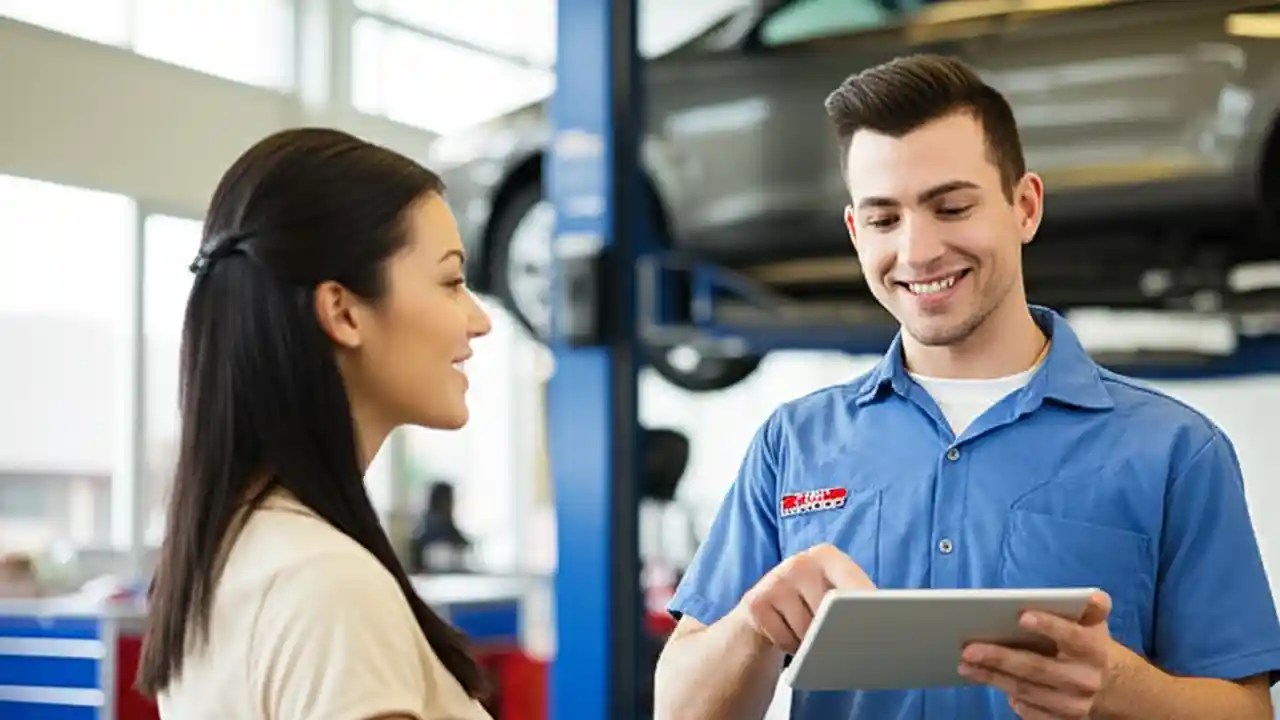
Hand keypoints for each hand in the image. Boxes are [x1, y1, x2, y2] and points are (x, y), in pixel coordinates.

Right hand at [731, 543, 873, 653]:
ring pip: (807, 630)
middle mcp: (800, 561)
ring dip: (813, 642)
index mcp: (827, 555)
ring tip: (809, 631)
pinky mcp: (755, 601)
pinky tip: (790, 634)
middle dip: (836, 632)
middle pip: (830, 612)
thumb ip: (857, 600)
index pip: (854, 585)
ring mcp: (775, 579)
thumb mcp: (836, 594)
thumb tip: (887, 624)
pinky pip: (784, 639)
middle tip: (839, 637)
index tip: (879, 629)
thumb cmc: (814, 603)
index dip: (865, 610)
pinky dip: (791, 646)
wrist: (765, 609)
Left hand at [959, 591, 1114, 718]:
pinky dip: (1010, 699)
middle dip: (1001, 658)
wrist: (1115, 687)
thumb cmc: (1091, 644)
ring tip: (965, 665)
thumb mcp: (1096, 623)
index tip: (1021, 616)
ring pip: (1027, 691)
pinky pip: (1031, 712)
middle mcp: (1084, 678)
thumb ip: (1093, 607)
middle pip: (1038, 668)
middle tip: (968, 649)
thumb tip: (1092, 595)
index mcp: (1094, 649)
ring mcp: (1074, 704)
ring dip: (993, 678)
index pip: (1072, 636)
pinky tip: (988, 681)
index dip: (1048, 626)